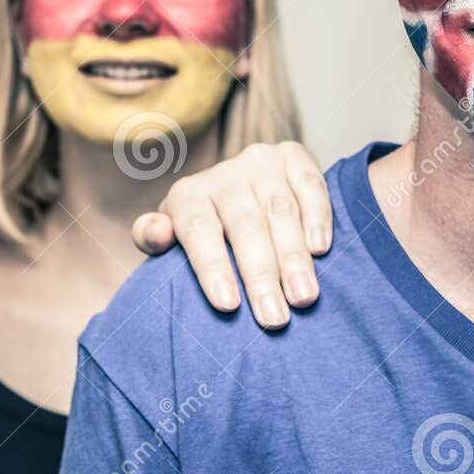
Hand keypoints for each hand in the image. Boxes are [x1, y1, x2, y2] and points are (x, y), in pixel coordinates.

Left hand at [131, 141, 332, 330]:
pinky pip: (310, 184)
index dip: (212, 267)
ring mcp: (261, 163)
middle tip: (274, 318)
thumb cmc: (203, 230)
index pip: (199, 229)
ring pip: (280, 211)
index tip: (228, 305)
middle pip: (245, 226)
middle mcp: (224, 174)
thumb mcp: (172, 236)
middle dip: (261, 275)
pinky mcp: (293, 156)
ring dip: (294, 256)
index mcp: (188, 195)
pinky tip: (321, 249)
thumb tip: (157, 233)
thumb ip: (152, 237)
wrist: (239, 188)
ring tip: (304, 296)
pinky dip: (318, 216)